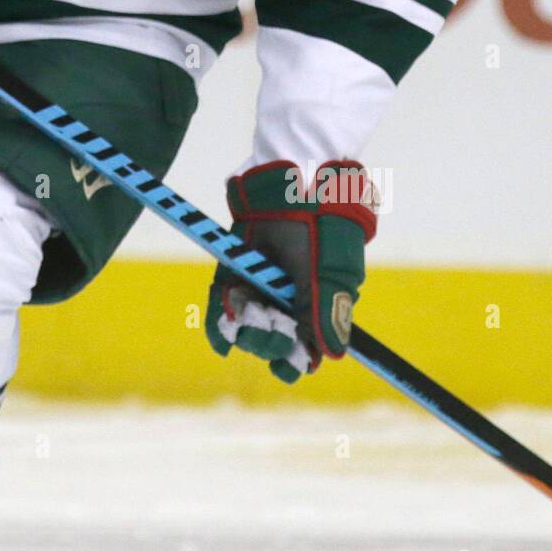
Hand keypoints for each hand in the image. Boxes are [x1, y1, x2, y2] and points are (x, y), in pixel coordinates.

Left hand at [204, 160, 378, 382]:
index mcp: (317, 307)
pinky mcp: (235, 273)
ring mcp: (260, 288)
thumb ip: (328, 312)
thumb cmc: (322, 228)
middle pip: (272, 344)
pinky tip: (222, 331)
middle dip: (266, 342)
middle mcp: (287, 303)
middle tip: (267, 322)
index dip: (294, 362)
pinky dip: (219, 320)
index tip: (284, 366)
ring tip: (247, 311)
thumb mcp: (331, 272)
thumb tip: (332, 356)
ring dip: (242, 330)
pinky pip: (222, 305)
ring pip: (245, 329)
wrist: (293, 184)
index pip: (305, 351)